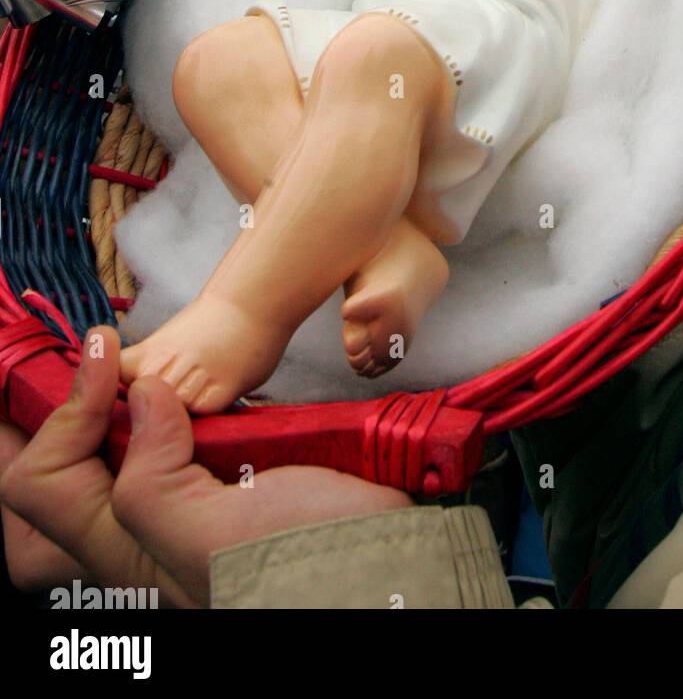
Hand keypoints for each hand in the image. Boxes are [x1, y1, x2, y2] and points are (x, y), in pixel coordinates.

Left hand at [0, 326, 413, 607]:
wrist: (402, 558)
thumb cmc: (319, 567)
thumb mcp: (215, 544)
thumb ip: (152, 485)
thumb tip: (142, 399)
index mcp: (127, 559)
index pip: (42, 482)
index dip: (62, 412)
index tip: (104, 354)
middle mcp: (145, 535)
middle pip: (51, 479)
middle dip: (49, 419)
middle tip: (78, 362)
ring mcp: (187, 504)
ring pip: (104, 457)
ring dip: (99, 409)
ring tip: (109, 367)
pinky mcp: (229, 476)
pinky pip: (171, 441)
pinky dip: (160, 407)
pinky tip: (172, 385)